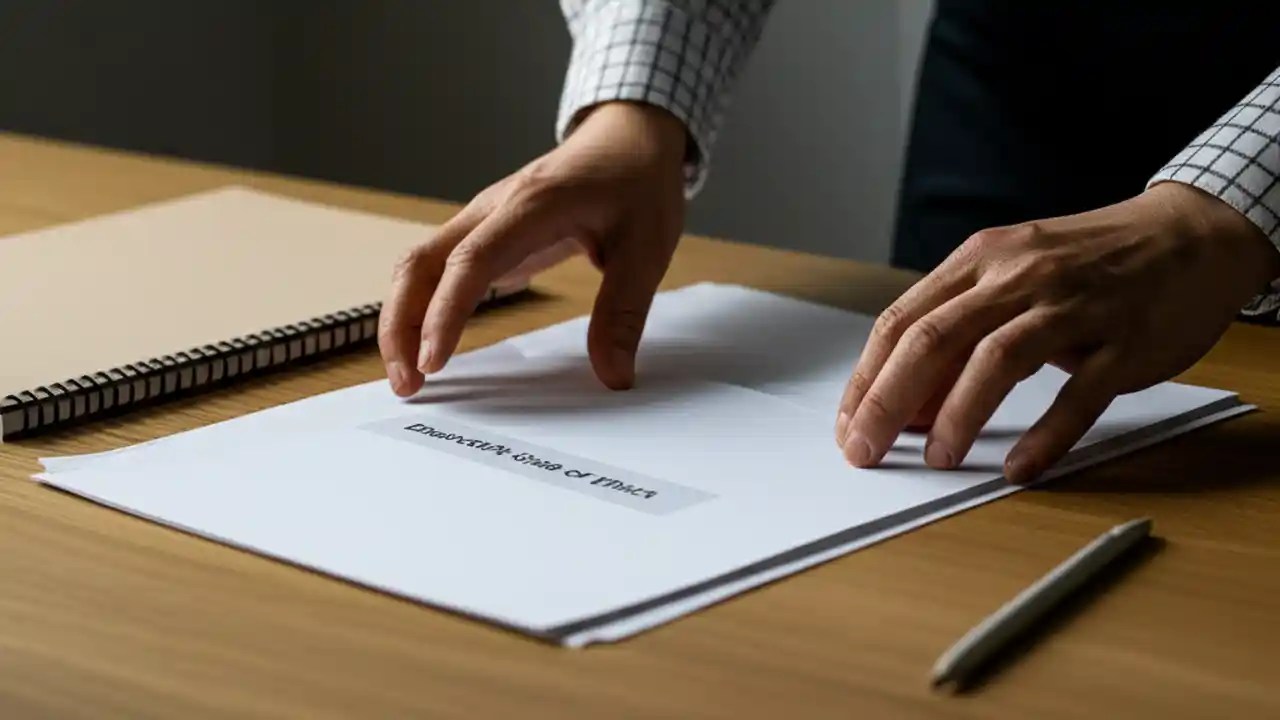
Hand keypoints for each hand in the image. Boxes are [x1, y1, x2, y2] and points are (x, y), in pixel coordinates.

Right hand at [378, 101, 687, 396]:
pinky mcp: (484, 231)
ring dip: (402, 317)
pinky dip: (421, 305)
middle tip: (406, 385)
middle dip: (400, 324)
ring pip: (418, 264)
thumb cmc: (637, 183)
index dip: (445, 312)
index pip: (471, 261)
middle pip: (420, 262)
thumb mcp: (647, 249)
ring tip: (410, 374)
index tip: (433, 361)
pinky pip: (438, 267)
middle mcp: (493, 208)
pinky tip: (428, 344)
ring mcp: (483, 218)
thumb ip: (623, 312)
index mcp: (533, 206)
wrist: (628, 136)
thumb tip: (614, 376)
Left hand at [834, 182, 1279, 482]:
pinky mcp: (1125, 340)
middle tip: (866, 450)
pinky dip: (1045, 435)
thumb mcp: (1012, 281)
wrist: (1191, 235)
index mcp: (981, 260)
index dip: (867, 379)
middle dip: (889, 402)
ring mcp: (1074, 305)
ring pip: (997, 359)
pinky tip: (1020, 468)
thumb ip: (958, 335)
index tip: (846, 426)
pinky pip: (1078, 393)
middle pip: (933, 339)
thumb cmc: (1088, 264)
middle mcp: (1020, 276)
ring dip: (958, 416)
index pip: (901, 321)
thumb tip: (906, 408)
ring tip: (938, 459)